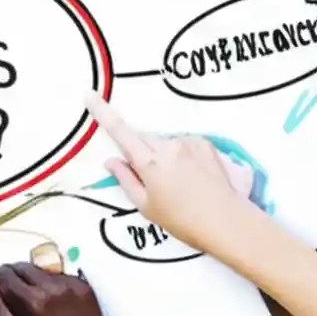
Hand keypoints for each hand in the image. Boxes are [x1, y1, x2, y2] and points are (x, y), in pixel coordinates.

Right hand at [0, 260, 122, 315]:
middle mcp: (38, 306)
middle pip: (5, 273)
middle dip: (0, 280)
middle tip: (7, 292)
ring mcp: (61, 293)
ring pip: (26, 267)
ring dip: (22, 278)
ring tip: (31, 298)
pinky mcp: (79, 286)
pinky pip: (51, 272)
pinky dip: (46, 282)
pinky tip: (52, 301)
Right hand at [87, 95, 255, 252]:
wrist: (226, 221)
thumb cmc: (182, 220)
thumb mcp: (146, 207)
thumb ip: (126, 180)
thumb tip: (111, 161)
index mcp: (149, 163)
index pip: (120, 132)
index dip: (102, 112)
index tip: (90, 94)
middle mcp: (168, 146)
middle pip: (143, 138)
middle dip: (141, 150)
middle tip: (151, 178)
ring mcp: (188, 142)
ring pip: (164, 142)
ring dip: (163, 154)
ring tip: (179, 183)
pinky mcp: (205, 143)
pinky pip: (184, 144)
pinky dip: (182, 155)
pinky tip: (193, 176)